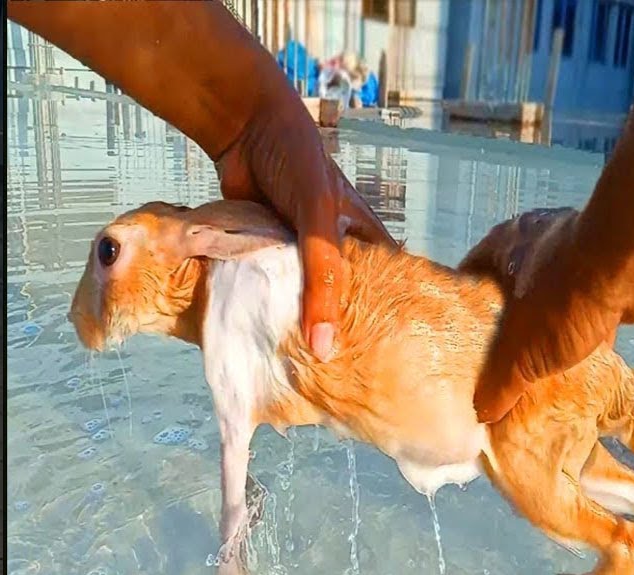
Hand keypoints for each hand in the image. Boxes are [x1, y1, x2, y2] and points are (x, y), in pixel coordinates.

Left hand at [215, 92, 399, 361]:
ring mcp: (294, 254)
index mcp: (362, 237)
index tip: (390, 367)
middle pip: (339, 301)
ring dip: (293, 327)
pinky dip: (261, 309)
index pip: (384, 287)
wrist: (243, 129)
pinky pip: (264, 289)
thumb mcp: (318, 218)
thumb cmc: (296, 161)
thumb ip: (323, 277)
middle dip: (337, 334)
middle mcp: (332, 249)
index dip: (388, 322)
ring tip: (297, 379)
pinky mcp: (261, 254)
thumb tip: (324, 344)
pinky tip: (260, 345)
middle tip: (341, 385)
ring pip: (298, 300)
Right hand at [461, 208, 633, 422]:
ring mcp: (573, 265)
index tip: (455, 347)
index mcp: (499, 249)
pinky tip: (575, 371)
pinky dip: (582, 344)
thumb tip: (483, 414)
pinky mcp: (607, 284)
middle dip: (503, 335)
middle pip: (507, 301)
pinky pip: (584, 320)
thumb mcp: (517, 349)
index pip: (465, 283)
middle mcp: (533, 251)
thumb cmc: (560, 295)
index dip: (458, 316)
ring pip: (547, 312)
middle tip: (493, 370)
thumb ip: (498, 383)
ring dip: (545, 340)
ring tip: (532, 377)